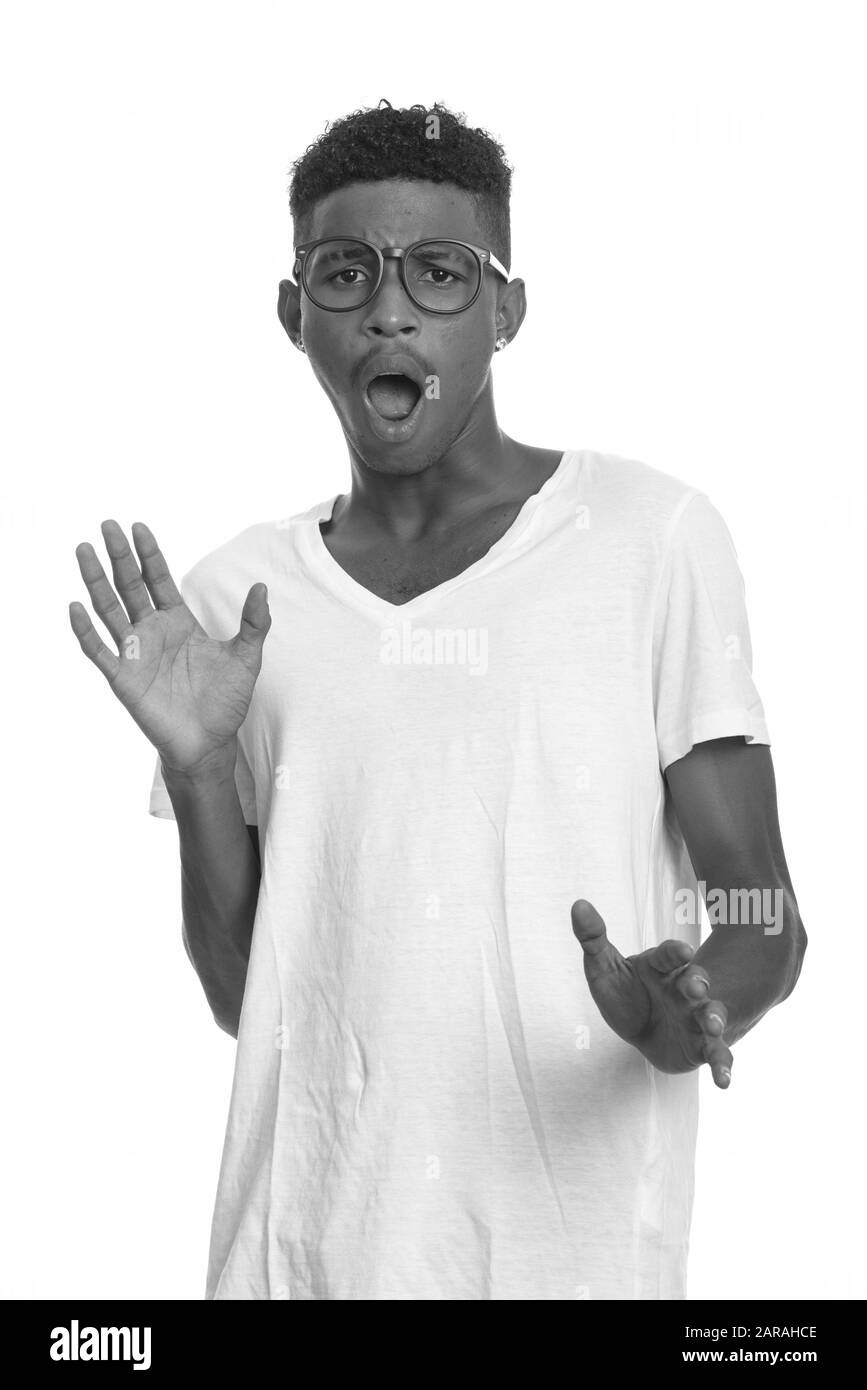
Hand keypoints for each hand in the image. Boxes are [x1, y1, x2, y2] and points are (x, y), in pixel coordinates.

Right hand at [69, 519, 270, 773]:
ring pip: (109, 609)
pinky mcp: (123, 678)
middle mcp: (152, 631)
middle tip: (108, 524)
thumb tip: (261, 587)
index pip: (158, 579)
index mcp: (178, 622)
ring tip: (83, 550)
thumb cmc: (226, 701)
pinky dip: (85, 630)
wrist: (210, 743)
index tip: (138, 527)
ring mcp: (135, 653)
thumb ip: (253, 623)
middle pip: (130, 586)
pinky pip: (98, 650)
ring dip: (96, 581)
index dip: (149, 554)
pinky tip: (75, 607)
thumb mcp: (246, 658)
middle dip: (119, 556)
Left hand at [571, 899, 732, 1088]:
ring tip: (714, 1025)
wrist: (646, 1030)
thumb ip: (593, 938)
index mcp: (661, 968)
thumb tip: (578, 904)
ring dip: (714, 1018)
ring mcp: (696, 1017)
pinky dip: (723, 1066)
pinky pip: (716, 1055)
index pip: (668, 956)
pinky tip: (724, 1081)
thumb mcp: (604, 968)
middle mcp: (684, 990)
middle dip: (697, 982)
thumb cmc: (626, 993)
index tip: (681, 951)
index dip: (674, 953)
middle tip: (696, 985)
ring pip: (711, 1014)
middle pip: (695, 981)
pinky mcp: (702, 1046)